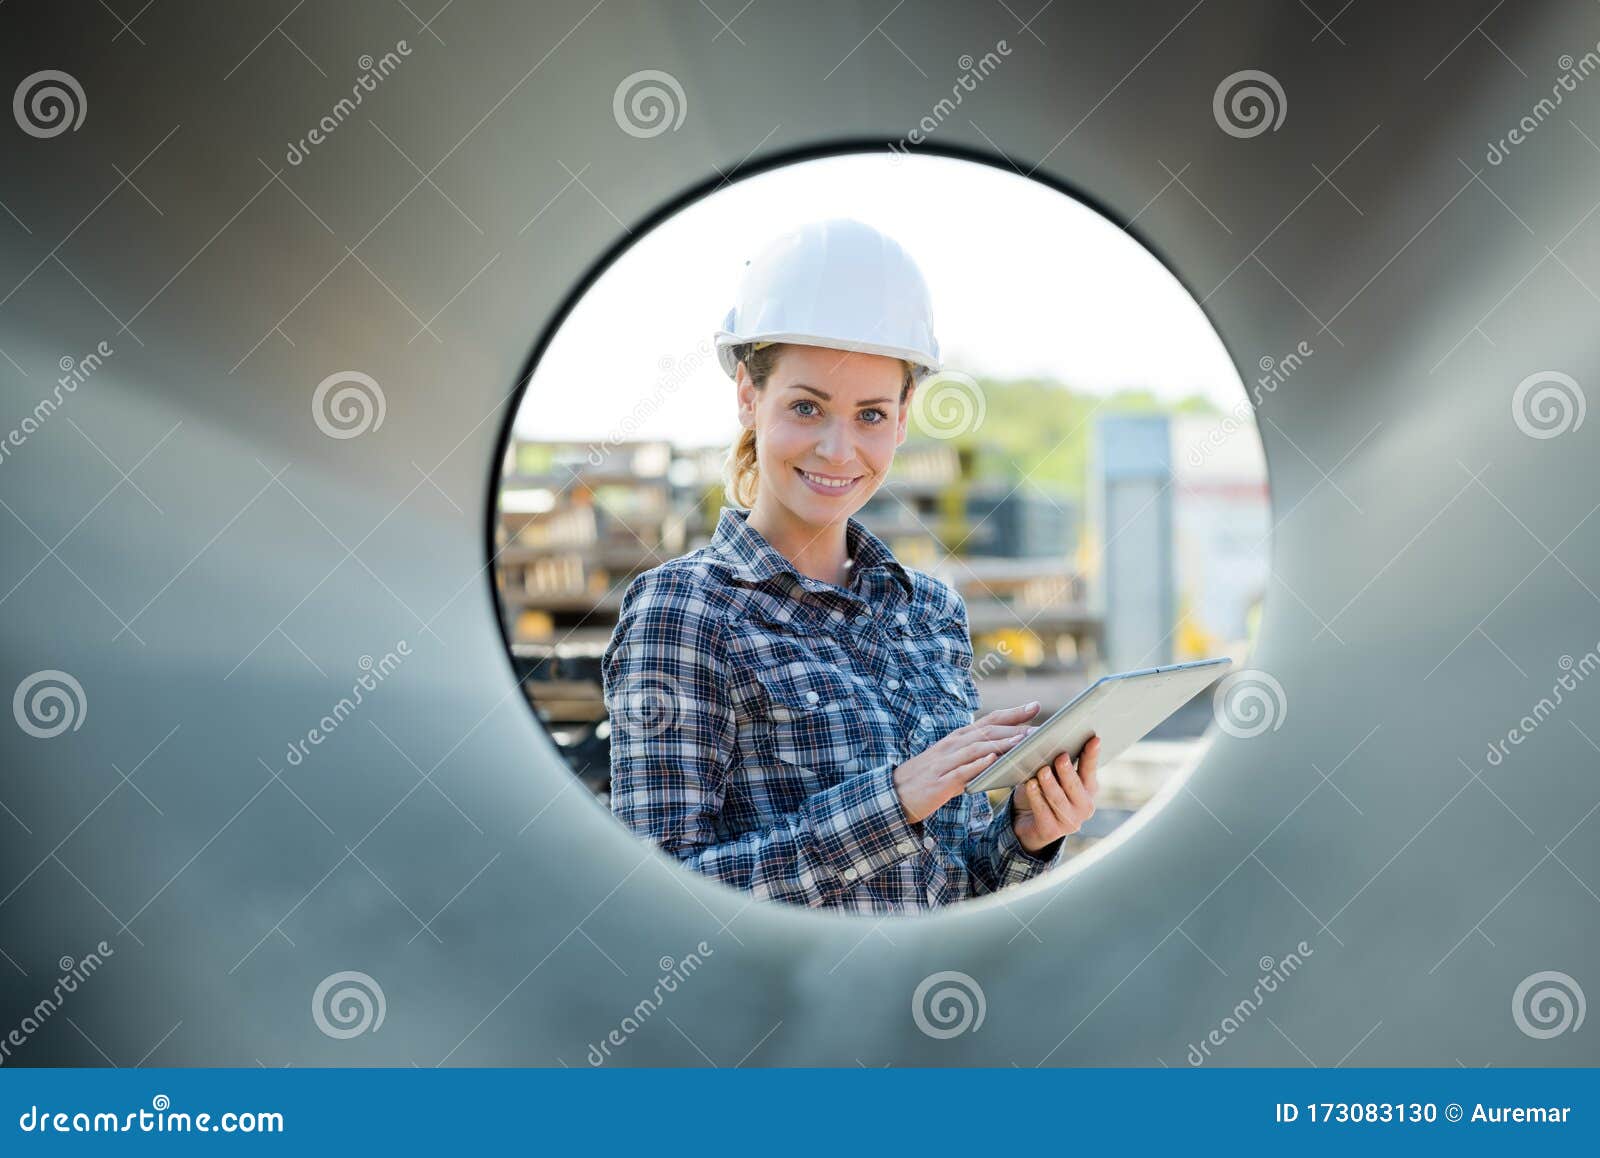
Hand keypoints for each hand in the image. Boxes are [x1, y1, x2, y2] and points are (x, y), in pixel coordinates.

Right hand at [892, 701, 1041, 824]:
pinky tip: (992, 761)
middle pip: (987, 731)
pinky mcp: (940, 782)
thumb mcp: (952, 761)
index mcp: (958, 739)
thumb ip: (975, 755)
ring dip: (1001, 743)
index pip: (989, 720)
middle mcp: (953, 745)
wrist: (895, 794)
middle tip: (1040, 726)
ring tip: (1023, 741)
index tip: (1036, 706)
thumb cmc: (927, 777)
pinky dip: (977, 764)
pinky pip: (961, 771)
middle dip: (1014, 726)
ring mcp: (946, 762)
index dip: (1013, 712)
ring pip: (977, 748)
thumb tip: (1004, 753)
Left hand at [1011, 735, 1100, 853]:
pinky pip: (1042, 812)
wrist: (1029, 823)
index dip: (1092, 755)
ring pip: (1058, 799)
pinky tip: (1030, 785)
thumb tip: (1053, 741)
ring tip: (1042, 770)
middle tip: (1060, 757)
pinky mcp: (1051, 831)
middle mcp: (1084, 807)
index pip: (1090, 770)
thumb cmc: (1044, 793)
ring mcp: (1069, 821)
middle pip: (1075, 786)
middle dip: (1067, 771)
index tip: (1094, 739)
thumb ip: (1058, 764)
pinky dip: (1036, 797)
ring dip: (1050, 784)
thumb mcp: (1054, 777)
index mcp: (1088, 790)